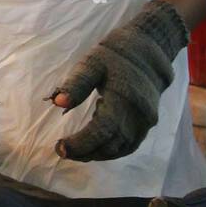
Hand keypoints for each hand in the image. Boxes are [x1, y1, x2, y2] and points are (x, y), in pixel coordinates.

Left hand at [49, 0, 189, 161]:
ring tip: (72, 152)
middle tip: (61, 151)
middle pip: (111, 145)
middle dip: (85, 152)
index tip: (60, 146)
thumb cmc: (115, 56)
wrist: (148, 52)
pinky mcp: (147, 125)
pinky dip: (110, 151)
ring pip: (120, 149)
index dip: (81, 143)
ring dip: (96, 154)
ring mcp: (146, 122)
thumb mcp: (92, 63)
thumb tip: (57, 103)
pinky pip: (129, 146)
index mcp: (124, 100)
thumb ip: (76, 84)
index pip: (102, 130)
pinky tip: (92, 149)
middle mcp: (139, 116)